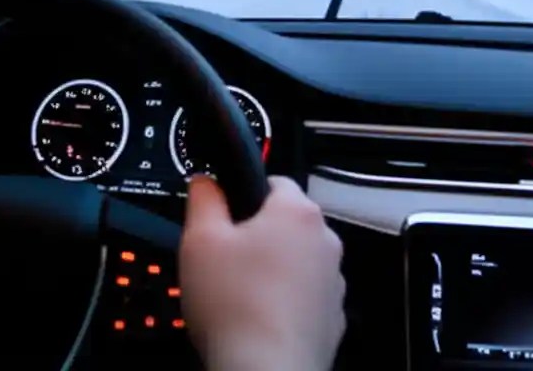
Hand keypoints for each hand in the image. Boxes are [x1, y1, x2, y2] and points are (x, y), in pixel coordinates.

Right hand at [179, 176, 345, 370]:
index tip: (223, 216)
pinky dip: (283, 303)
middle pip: (285, 224)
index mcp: (297, 213)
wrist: (266, 370)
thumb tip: (206, 181)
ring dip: (271, 271)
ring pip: (295, 262)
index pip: (273, 181)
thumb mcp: (200, 240)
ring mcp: (332, 281)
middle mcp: (324, 242)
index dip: (242, 196)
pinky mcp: (331, 316)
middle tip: (223, 259)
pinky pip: (303, 297)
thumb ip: (203, 199)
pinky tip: (257, 318)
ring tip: (238, 295)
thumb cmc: (237, 308)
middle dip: (256, 237)